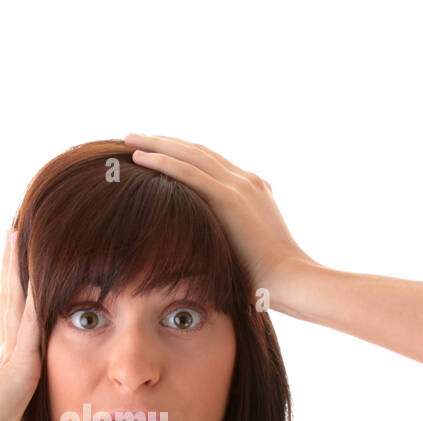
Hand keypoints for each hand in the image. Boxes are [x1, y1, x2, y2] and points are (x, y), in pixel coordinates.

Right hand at [0, 229, 42, 420]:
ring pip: (16, 299)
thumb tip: (62, 417)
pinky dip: (32, 291)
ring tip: (15, 233)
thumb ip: (41, 410)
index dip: (18, 292)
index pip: (16, 318)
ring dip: (17, 266)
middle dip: (13, 267)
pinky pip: (28, 317)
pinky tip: (35, 267)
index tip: (21, 269)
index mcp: (12, 363)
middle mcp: (10, 350)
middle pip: (12, 298)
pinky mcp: (19, 359)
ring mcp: (13, 351)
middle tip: (13, 234)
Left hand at [124, 133, 313, 300]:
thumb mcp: (246, 254)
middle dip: (165, 142)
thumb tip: (208, 257)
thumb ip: (228, 243)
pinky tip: (140, 158)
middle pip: (198, 152)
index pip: (211, 164)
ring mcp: (239, 186)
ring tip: (130, 139)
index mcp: (252, 191)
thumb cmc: (269, 281)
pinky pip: (189, 172)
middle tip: (136, 138)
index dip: (182, 155)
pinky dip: (163, 162)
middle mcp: (245, 181)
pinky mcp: (229, 198)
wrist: (292, 280)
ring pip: (190, 155)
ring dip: (157, 145)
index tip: (157, 151)